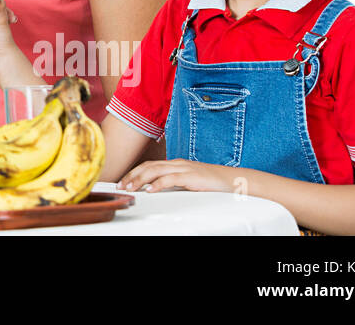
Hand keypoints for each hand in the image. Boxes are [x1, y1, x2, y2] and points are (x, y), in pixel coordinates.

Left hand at [117, 158, 239, 193]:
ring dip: (140, 179)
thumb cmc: (211, 183)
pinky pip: (171, 179)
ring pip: (155, 171)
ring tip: (130, 188)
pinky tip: (150, 190)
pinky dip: (158, 184)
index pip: (149, 165)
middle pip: (148, 166)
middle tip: (120, 186)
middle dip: (132, 176)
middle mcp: (176, 163)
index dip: (134, 172)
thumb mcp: (188, 181)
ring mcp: (184, 168)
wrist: (233, 180)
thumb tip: (156, 189)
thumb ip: (174, 183)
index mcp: (175, 164)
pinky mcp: (191, 176)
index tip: (122, 182)